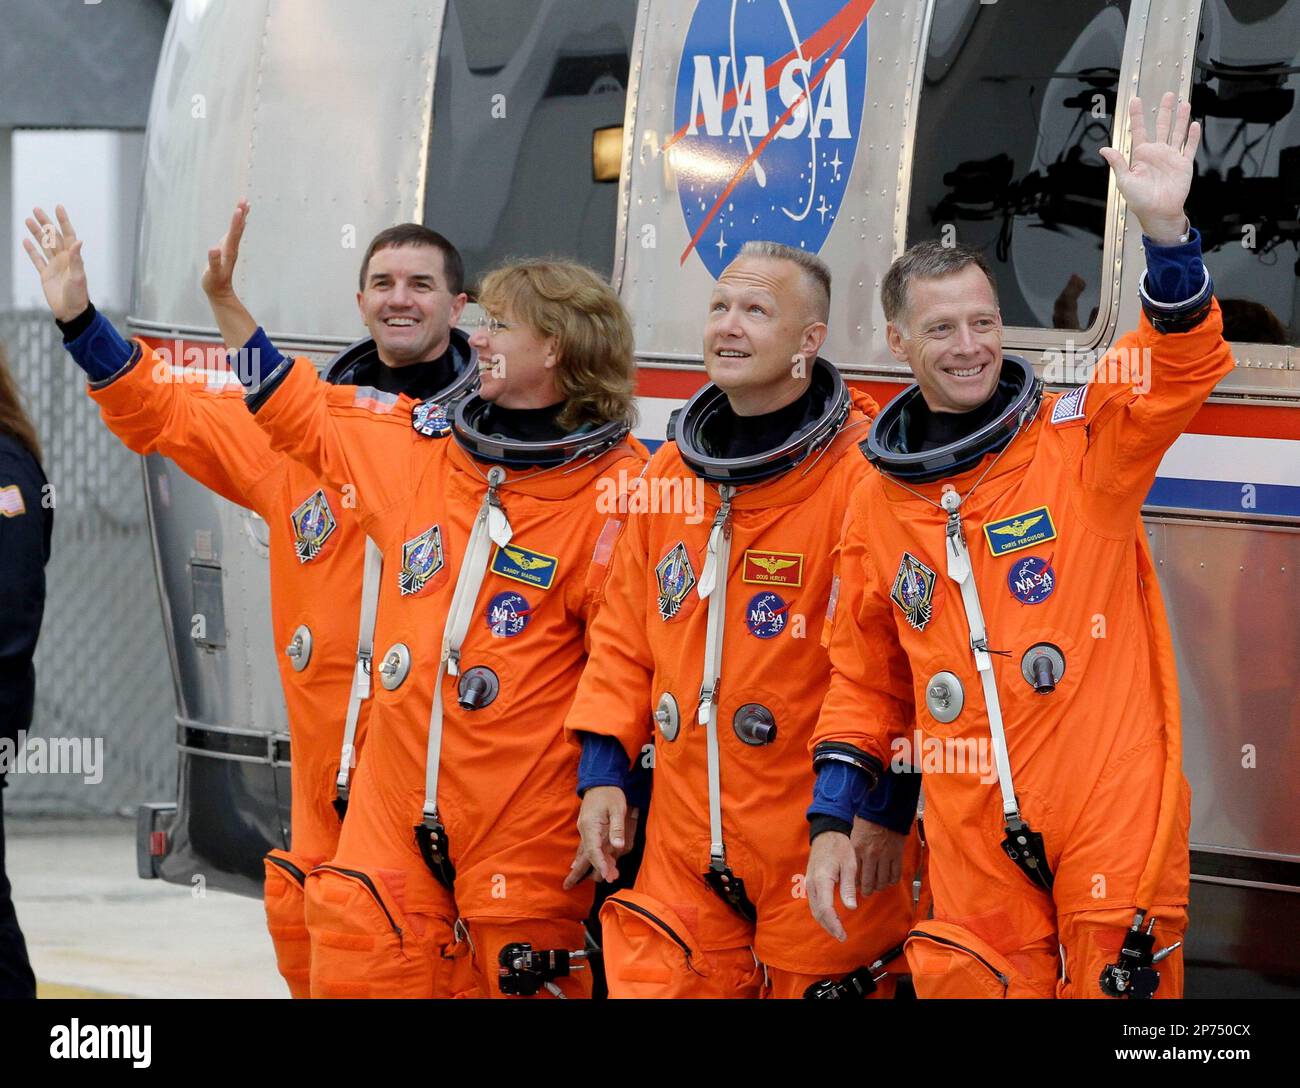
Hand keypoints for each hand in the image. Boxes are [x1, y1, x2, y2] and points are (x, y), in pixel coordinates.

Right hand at [22, 205, 88, 321]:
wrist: (71, 312)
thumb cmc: (78, 296)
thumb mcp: (78, 276)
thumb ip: (77, 258)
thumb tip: (78, 241)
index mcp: (73, 258)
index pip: (68, 235)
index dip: (63, 221)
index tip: (58, 207)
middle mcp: (64, 259)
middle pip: (53, 237)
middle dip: (45, 223)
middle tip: (36, 209)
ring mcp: (54, 266)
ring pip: (43, 245)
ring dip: (36, 233)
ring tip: (28, 220)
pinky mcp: (45, 275)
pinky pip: (37, 259)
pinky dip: (31, 250)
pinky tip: (26, 240)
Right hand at [202, 199, 249, 299]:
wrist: (220, 292)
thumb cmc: (214, 283)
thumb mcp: (212, 273)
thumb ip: (213, 262)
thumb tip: (213, 249)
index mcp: (228, 251)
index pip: (233, 233)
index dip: (236, 221)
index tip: (239, 209)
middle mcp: (232, 248)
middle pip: (238, 228)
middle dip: (241, 213)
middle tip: (244, 199)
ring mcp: (231, 248)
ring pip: (238, 229)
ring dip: (241, 216)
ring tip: (245, 204)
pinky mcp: (228, 249)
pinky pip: (234, 233)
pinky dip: (237, 223)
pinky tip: (239, 219)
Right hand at [563, 787, 634, 888]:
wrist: (601, 780)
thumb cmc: (610, 793)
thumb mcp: (617, 808)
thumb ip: (617, 827)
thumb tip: (618, 846)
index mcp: (590, 825)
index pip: (593, 849)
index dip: (599, 864)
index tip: (606, 875)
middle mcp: (585, 830)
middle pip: (582, 855)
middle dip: (577, 872)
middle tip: (568, 888)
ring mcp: (585, 829)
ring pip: (585, 852)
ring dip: (588, 866)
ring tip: (582, 881)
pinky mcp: (589, 828)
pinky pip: (586, 847)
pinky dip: (586, 858)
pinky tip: (578, 867)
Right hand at [806, 830, 857, 941]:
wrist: (826, 834)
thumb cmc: (840, 848)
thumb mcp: (849, 865)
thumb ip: (848, 887)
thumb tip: (851, 907)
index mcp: (822, 879)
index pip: (826, 909)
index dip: (834, 924)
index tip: (843, 935)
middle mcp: (812, 884)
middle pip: (818, 912)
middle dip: (829, 927)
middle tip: (842, 937)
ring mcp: (809, 884)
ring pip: (814, 909)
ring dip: (824, 922)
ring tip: (837, 932)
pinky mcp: (810, 883)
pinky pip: (814, 903)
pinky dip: (821, 914)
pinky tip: (830, 918)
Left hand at [850, 816, 905, 896]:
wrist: (885, 810)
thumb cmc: (868, 819)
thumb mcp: (855, 834)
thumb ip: (854, 850)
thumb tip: (852, 863)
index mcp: (858, 849)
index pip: (855, 874)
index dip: (855, 884)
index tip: (855, 886)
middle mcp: (870, 855)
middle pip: (869, 882)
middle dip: (867, 891)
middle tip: (867, 893)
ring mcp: (885, 856)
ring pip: (883, 881)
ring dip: (880, 887)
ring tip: (878, 887)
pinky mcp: (897, 855)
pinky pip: (896, 874)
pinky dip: (892, 880)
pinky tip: (889, 880)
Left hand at [1100, 93, 1200, 244]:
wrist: (1158, 212)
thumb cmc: (1139, 200)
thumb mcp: (1124, 180)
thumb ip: (1117, 163)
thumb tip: (1104, 149)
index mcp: (1141, 155)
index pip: (1139, 130)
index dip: (1137, 116)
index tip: (1135, 100)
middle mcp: (1157, 153)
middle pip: (1162, 126)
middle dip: (1164, 110)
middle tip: (1167, 94)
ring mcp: (1171, 157)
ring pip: (1177, 132)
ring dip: (1180, 118)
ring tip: (1183, 103)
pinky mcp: (1183, 164)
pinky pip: (1189, 147)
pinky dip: (1192, 136)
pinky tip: (1194, 124)